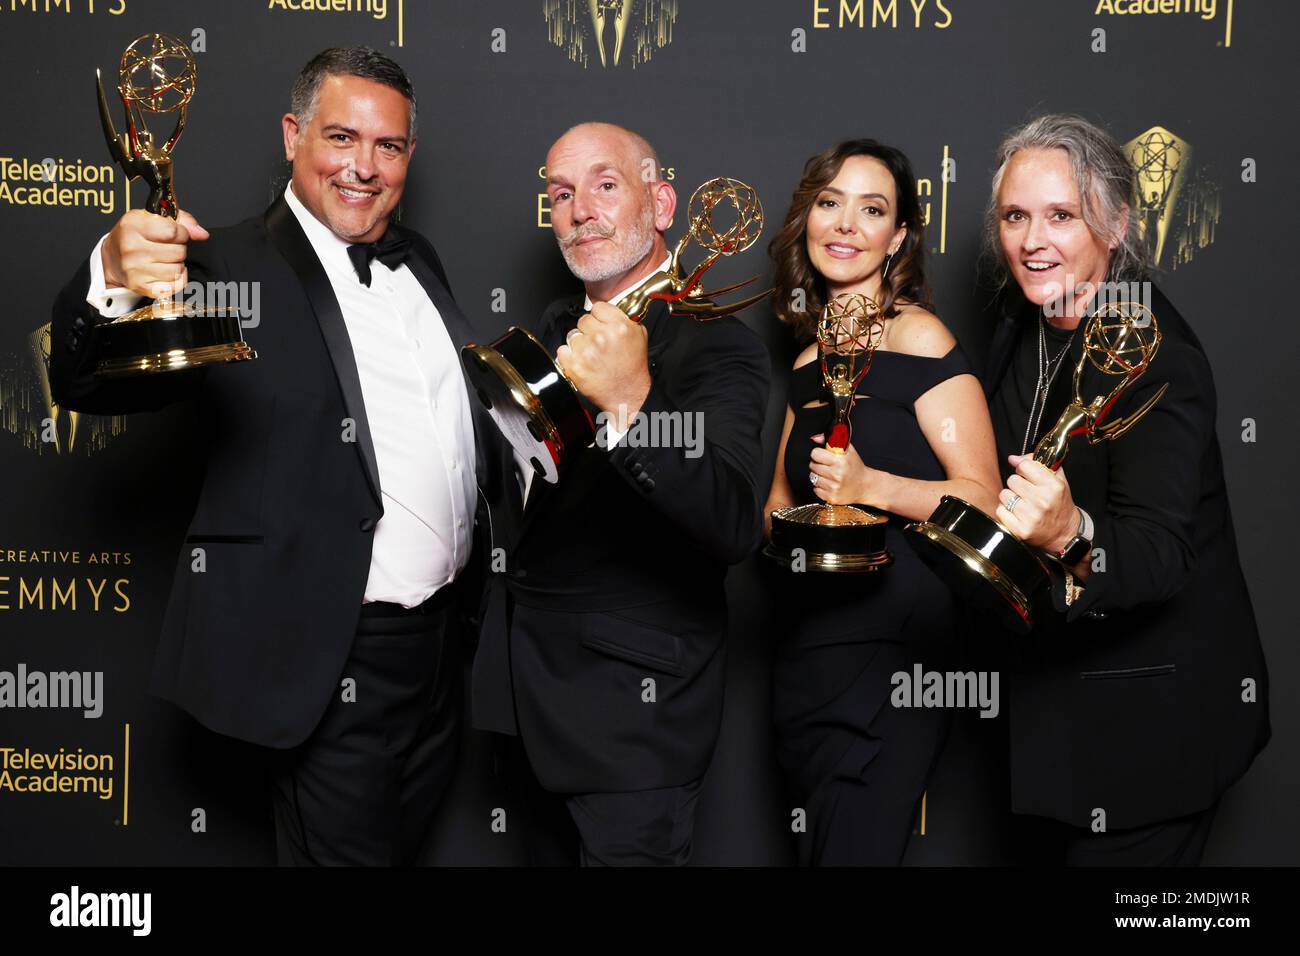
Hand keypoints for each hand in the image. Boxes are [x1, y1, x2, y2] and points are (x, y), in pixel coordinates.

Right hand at [102, 208, 208, 297]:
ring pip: (178, 269)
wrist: (112, 259)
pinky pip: (175, 286)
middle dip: (180, 248)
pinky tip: (167, 271)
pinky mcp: (141, 287)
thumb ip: (182, 220)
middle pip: (179, 251)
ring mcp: (135, 269)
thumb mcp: (153, 219)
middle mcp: (131, 248)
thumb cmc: (136, 236)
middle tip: (168, 247)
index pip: (173, 231)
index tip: (177, 234)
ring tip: (166, 259)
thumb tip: (202, 234)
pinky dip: (177, 279)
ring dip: (178, 264)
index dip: (182, 233)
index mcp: (133, 225)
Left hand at [555, 301, 650, 422]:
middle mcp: (601, 337)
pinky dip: (569, 356)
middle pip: (583, 320)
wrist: (627, 394)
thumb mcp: (638, 336)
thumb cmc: (632, 368)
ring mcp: (586, 351)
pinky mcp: (574, 365)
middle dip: (589, 330)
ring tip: (592, 356)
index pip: (597, 307)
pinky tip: (582, 362)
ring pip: (573, 335)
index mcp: (618, 327)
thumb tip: (608, 312)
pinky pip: (562, 350)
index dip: (599, 317)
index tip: (601, 325)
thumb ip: (623, 319)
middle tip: (598, 344)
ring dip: (580, 344)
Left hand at [809, 434, 880, 505]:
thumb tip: (816, 438)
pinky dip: (820, 487)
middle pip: (812, 465)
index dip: (819, 454)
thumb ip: (832, 440)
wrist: (865, 486)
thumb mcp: (847, 449)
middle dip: (819, 465)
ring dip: (819, 476)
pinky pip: (815, 490)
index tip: (825, 456)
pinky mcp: (831, 498)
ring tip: (830, 476)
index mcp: (841, 461)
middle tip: (829, 467)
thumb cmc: (855, 466)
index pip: (815, 454)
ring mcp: (834, 487)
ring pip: (812, 478)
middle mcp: (837, 474)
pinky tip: (830, 484)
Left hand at [996, 454, 1078, 552]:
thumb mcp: (1057, 480)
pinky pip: (1000, 511)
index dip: (1023, 469)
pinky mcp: (1021, 530)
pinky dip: (1006, 511)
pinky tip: (1017, 514)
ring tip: (1022, 503)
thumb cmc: (1059, 505)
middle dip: (1017, 485)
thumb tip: (1013, 458)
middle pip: (1012, 480)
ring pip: (1004, 495)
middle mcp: (1042, 501)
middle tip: (1026, 492)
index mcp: (1053, 486)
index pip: (1024, 466)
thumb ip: (1038, 464)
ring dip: (1010, 498)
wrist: (1064, 533)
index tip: (1026, 474)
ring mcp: (1031, 516)